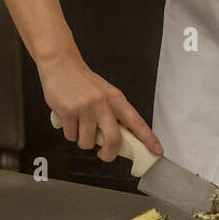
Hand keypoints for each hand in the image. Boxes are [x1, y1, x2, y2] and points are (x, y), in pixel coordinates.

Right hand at [38, 54, 161, 162]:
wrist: (61, 65)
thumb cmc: (83, 81)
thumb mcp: (105, 93)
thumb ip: (113, 113)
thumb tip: (119, 139)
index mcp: (116, 98)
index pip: (136, 121)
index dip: (148, 138)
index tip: (157, 150)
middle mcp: (102, 103)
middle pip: (113, 139)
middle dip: (108, 154)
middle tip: (104, 154)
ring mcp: (85, 108)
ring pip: (87, 142)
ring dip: (83, 140)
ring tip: (80, 125)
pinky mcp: (68, 111)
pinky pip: (70, 136)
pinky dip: (69, 133)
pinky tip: (68, 119)